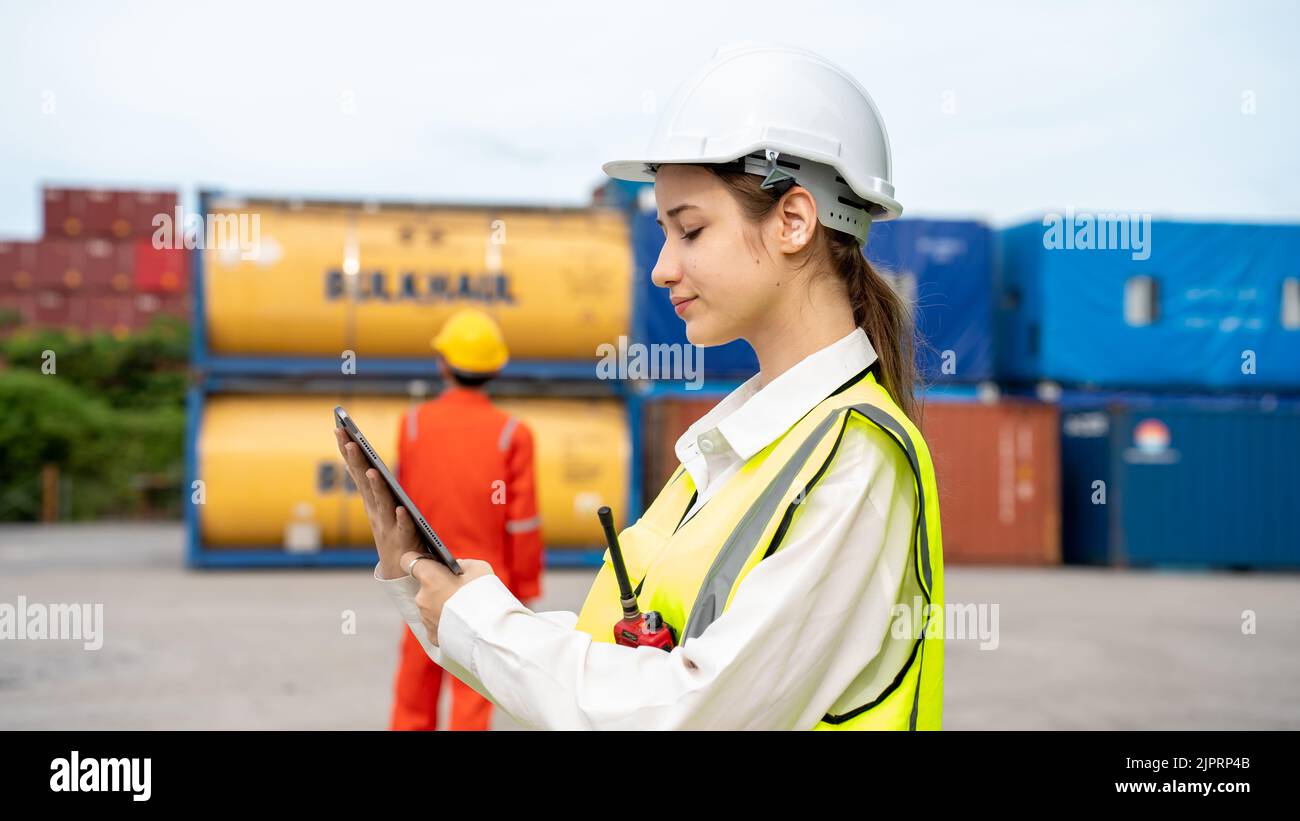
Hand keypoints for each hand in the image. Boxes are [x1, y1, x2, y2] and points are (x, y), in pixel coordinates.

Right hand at [334, 426, 419, 577]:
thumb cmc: (392, 530)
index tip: (339, 427)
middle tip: (348, 440)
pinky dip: (401, 519)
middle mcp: (376, 510)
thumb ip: (376, 484)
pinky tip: (401, 509)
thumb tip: (366, 459)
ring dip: (376, 487)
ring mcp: (388, 525)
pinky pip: (404, 527)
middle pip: (364, 482)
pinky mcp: (404, 539)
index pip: (357, 469)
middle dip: (355, 461)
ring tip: (373, 471)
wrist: (398, 568)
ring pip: (382, 503)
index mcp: (371, 499)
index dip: (348, 449)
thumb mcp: (381, 504)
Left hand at [405, 553, 494, 645]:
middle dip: (438, 587)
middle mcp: (422, 598)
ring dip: (442, 606)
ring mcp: (425, 618)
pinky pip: (436, 625)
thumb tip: (456, 567)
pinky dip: (446, 623)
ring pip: (430, 607)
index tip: (428, 562)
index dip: (418, 560)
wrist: (490, 630)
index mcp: (430, 577)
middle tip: (458, 590)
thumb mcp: (479, 568)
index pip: (409, 560)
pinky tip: (461, 623)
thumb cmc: (485, 595)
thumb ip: (462, 564)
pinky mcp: (432, 635)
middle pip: (425, 587)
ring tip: (462, 609)